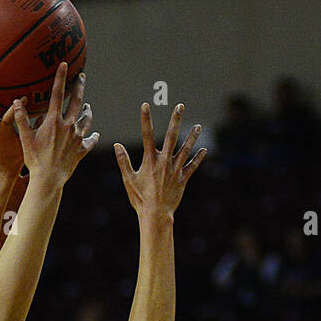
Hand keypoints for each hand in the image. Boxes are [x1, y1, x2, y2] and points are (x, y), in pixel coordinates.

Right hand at [13, 63, 98, 186]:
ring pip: (86, 119)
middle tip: (82, 76)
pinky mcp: (82, 150)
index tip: (64, 64)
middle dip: (79, 86)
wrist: (49, 180)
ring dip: (87, 111)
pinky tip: (95, 134)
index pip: (57, 93)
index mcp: (54, 121)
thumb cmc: (35, 160)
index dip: (60, 77)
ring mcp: (77, 138)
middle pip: (77, 101)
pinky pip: (90, 140)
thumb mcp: (25, 138)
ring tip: (87, 107)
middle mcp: (69, 126)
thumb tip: (17, 101)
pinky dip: (92, 136)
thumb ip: (22, 118)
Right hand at [115, 102, 204, 220]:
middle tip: (180, 106)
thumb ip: (123, 161)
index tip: (145, 105)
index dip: (146, 119)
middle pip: (171, 136)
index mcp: (150, 160)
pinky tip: (204, 150)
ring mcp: (175, 170)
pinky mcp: (183, 179)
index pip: (147, 135)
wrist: (155, 215)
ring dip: (192, 137)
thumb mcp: (129, 180)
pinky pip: (192, 166)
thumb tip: (117, 145)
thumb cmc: (140, 199)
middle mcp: (164, 162)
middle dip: (175, 120)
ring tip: (198, 126)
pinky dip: (198, 158)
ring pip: (186, 149)